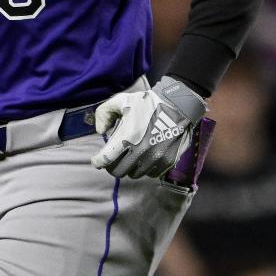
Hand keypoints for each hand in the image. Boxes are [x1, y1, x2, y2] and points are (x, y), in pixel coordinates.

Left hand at [91, 76, 206, 178]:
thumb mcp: (120, 101)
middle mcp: (141, 150)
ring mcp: (156, 158)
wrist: (179, 105)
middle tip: (115, 158)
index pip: (106, 159)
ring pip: (134, 174)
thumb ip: (103, 113)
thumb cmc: (147, 103)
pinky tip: (146, 157)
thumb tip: (100, 132)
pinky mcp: (168, 162)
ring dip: (130, 167)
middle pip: (118, 171)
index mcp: (128, 136)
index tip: (96, 161)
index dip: (98, 162)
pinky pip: (150, 174)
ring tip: (132, 155)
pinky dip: (145, 168)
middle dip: (113, 165)